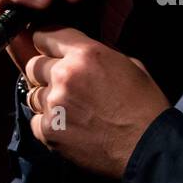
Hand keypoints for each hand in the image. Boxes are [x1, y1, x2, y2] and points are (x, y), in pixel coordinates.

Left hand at [23, 26, 170, 178]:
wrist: (148, 146)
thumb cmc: (145, 106)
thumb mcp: (129, 64)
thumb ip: (99, 54)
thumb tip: (82, 53)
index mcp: (86, 54)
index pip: (45, 36)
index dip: (47, 42)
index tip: (49, 49)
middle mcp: (65, 76)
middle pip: (34, 65)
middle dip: (46, 72)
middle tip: (64, 84)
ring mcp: (54, 105)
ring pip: (34, 94)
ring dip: (48, 99)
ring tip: (71, 109)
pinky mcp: (49, 131)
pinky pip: (36, 120)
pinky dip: (49, 123)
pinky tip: (70, 126)